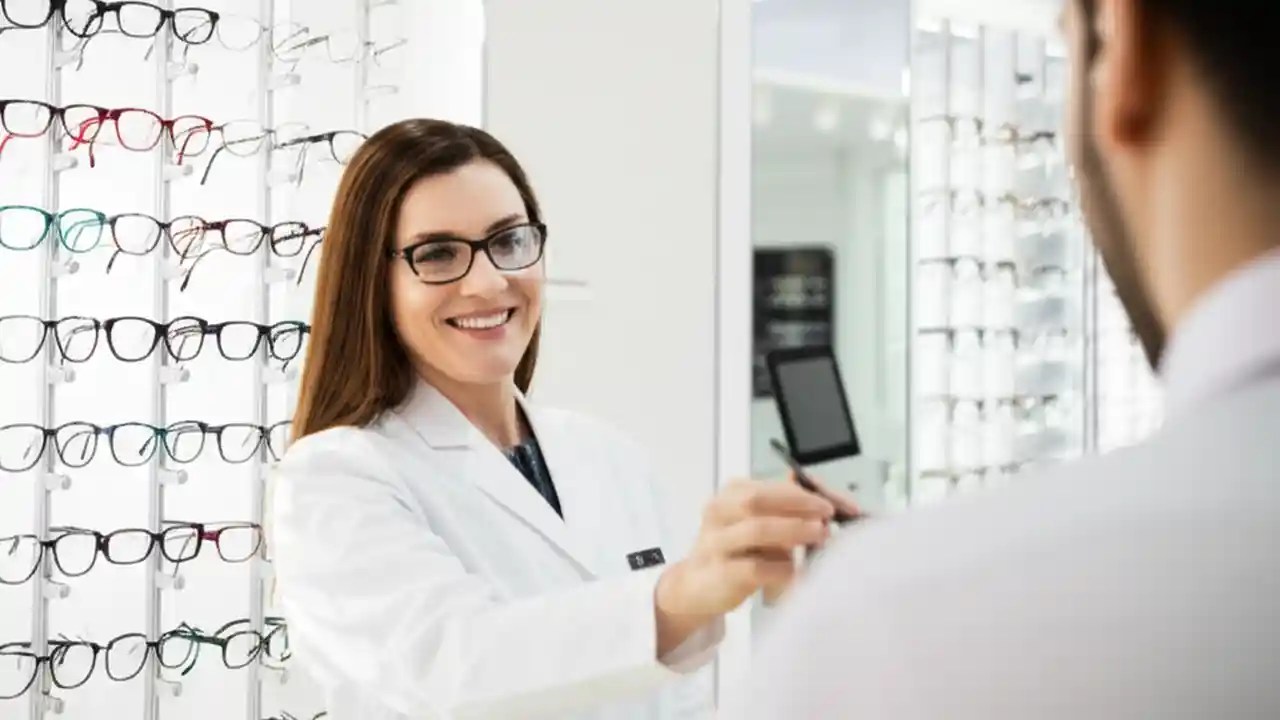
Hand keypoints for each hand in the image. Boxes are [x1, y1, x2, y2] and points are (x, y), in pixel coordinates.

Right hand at [653, 480, 834, 653]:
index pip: (770, 485)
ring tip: (819, 536)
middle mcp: (719, 513)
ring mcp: (716, 543)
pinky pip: (755, 568)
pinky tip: (798, 570)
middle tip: (827, 516)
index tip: (835, 504)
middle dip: (798, 505)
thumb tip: (821, 491)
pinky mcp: (720, 574)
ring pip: (756, 529)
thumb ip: (785, 506)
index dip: (806, 493)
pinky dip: (782, 568)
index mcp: (731, 494)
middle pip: (758, 500)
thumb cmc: (734, 551)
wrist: (695, 586)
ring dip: (794, 531)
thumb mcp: (756, 521)